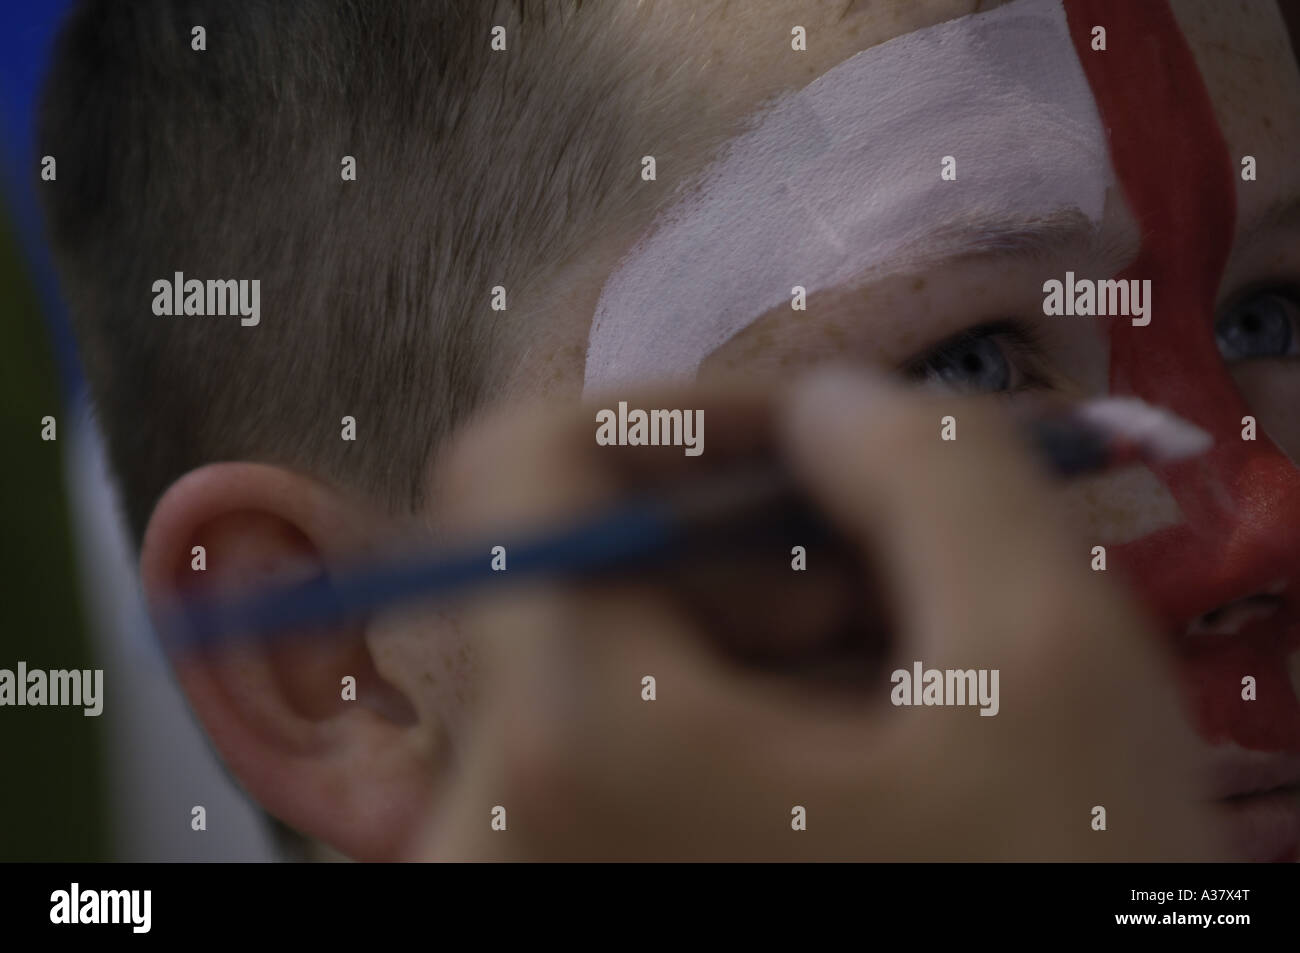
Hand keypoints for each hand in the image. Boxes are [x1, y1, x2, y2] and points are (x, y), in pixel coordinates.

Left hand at [411, 368, 1224, 860]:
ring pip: (597, 663)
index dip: (673, 412)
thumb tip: (832, 404)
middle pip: (571, 572)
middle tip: (895, 567)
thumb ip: (937, 471)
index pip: (518, 466)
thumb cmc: (1046, 920)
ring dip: (751, 629)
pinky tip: (850, 752)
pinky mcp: (545, 900)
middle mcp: (480, 823)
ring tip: (898, 676)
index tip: (809, 438)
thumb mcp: (1052, 675)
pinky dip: (724, 714)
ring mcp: (499, 878)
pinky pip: (604, 752)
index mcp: (568, 747)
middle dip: (744, 539)